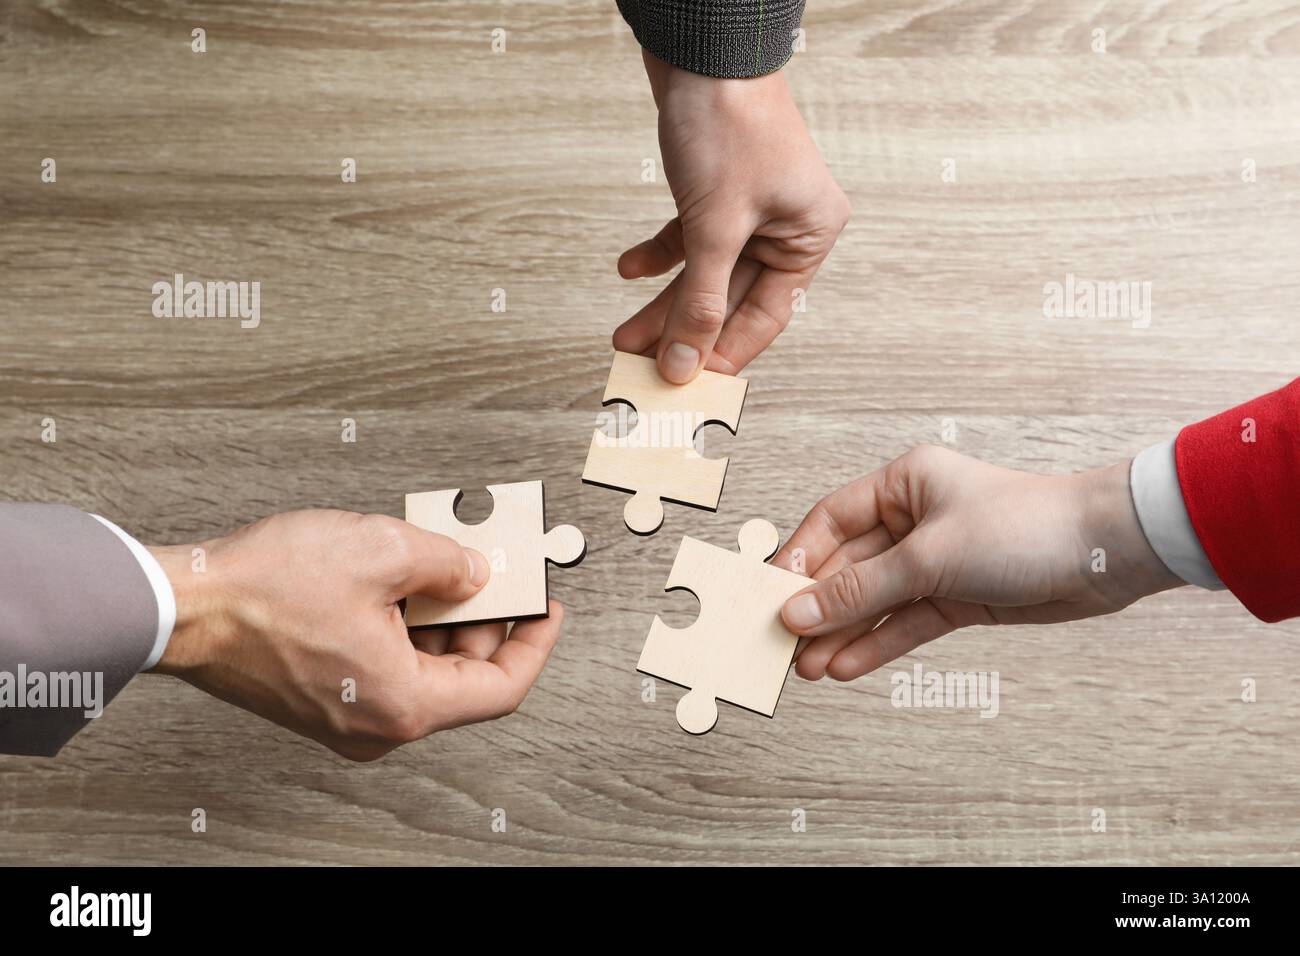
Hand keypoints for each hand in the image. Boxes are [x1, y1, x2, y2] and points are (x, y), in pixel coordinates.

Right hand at [147, 510, 563, 760]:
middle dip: (483, 619)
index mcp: (404, 705)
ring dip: (440, 619)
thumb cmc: (264, 589)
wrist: (184, 607)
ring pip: (424, 670)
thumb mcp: (382, 551)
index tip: (548, 608)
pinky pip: (386, 667)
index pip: (502, 687)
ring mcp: (348, 719)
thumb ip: (448, 563)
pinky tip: (397, 583)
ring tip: (438, 564)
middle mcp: (378, 726)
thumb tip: (475, 574)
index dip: (535, 642)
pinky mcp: (322, 701)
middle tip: (492, 569)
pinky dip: (403, 627)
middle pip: (462, 677)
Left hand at [614, 51, 849, 382]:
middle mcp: (786, 225)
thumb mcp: (715, 228)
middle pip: (729, 297)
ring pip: (704, 273)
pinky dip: (659, 255)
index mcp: (809, 235)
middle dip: (683, 329)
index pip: (766, 316)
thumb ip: (699, 302)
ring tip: (625, 332)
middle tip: (642, 362)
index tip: (688, 385)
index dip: (724, 352)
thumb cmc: (729, 124)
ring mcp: (751, 208)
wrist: (704, 49)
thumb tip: (685, 363)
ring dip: (664, 302)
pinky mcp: (716, 191)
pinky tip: (629, 268)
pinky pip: (689, 239)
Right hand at [776, 446, 1183, 681]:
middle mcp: (914, 519)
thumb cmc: (1023, 527)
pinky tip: (844, 667)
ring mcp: (935, 561)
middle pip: (848, 567)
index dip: (797, 559)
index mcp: (903, 484)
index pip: (831, 521)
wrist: (1105, 554)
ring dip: (840, 633)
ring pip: (874, 601)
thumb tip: (798, 612)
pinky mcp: (957, 597)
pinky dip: (877, 644)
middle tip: (780, 644)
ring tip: (805, 668)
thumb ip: (861, 590)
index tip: (768, 596)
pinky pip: (904, 623)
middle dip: (817, 607)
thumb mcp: (930, 558)